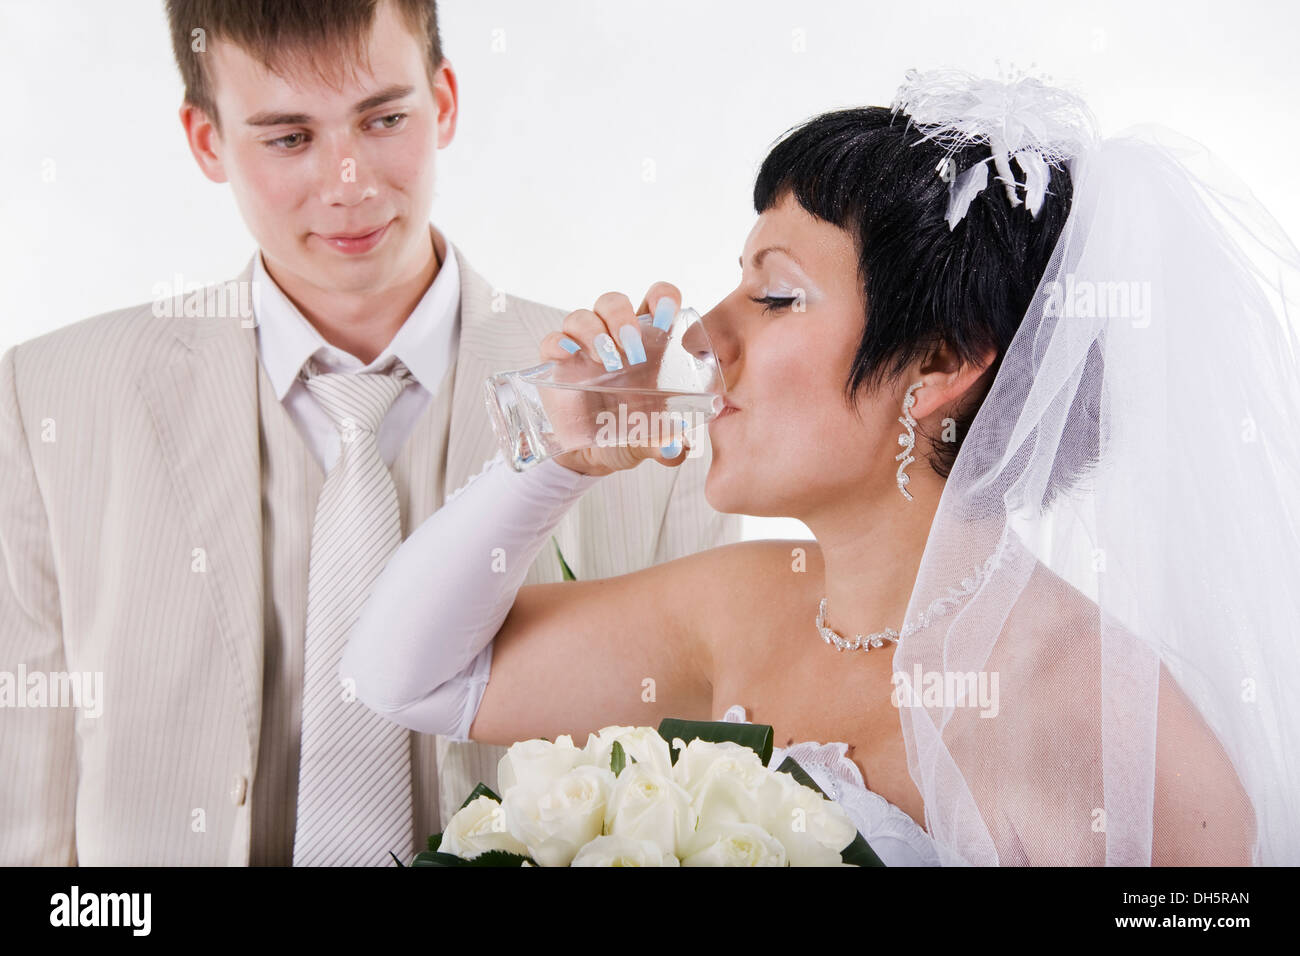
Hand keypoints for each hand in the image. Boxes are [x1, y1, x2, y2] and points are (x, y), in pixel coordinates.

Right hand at [539, 282, 691, 476]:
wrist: (591, 456)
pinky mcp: (556, 364)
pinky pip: (552, 341)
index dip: (662, 297)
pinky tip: (568, 356)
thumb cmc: (627, 433)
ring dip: (594, 332)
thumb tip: (674, 446)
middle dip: (622, 317)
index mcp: (648, 344)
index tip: (667, 315)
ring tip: (605, 361)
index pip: (656, 301)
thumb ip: (667, 445)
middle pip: (613, 302)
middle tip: (633, 350)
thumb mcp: (650, 440)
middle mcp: (613, 339)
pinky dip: (558, 343)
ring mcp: (582, 348)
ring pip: (582, 317)